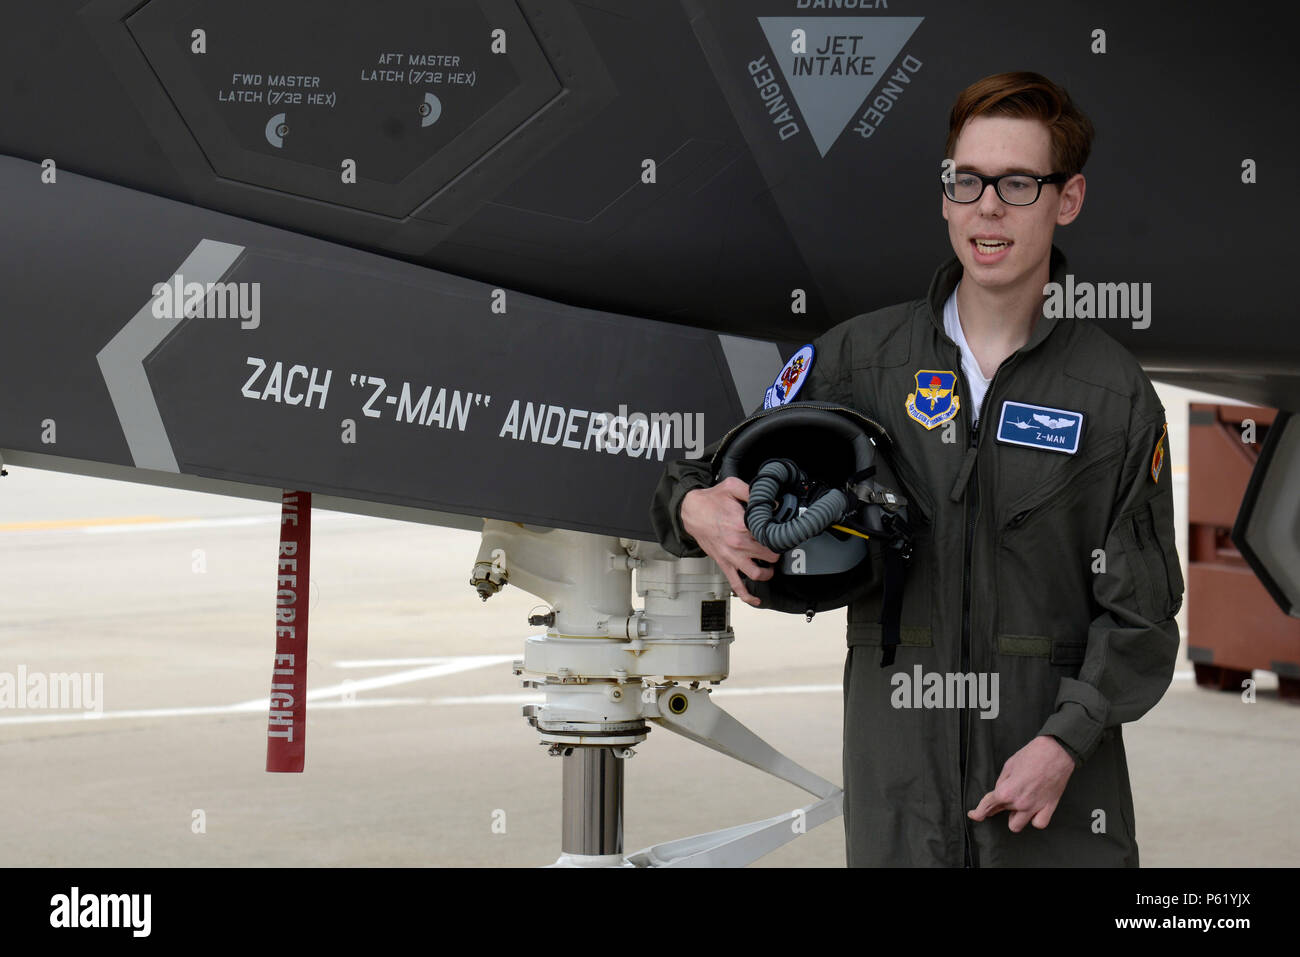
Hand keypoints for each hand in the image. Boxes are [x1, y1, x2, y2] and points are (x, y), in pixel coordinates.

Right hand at [680, 478, 781, 606]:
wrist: (690, 511)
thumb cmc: (710, 501)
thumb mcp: (732, 487)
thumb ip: (753, 492)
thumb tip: (772, 501)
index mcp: (741, 525)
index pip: (770, 535)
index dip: (780, 534)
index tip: (783, 532)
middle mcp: (737, 543)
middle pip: (769, 555)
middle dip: (778, 552)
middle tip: (780, 547)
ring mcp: (731, 557)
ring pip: (757, 573)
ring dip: (768, 572)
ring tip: (771, 566)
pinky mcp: (724, 564)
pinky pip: (736, 585)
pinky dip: (747, 596)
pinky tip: (756, 599)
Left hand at [967, 735, 1075, 831]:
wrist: (1056, 751)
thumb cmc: (1032, 755)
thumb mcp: (1008, 765)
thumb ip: (1001, 783)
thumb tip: (998, 794)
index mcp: (1007, 791)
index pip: (987, 805)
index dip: (978, 812)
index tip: (974, 815)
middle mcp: (1020, 803)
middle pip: (1004, 816)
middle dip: (1003, 808)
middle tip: (1007, 799)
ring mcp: (1035, 807)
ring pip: (1018, 825)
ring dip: (1016, 817)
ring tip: (1020, 804)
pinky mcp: (1049, 807)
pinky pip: (1038, 823)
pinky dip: (1035, 819)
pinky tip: (1034, 811)